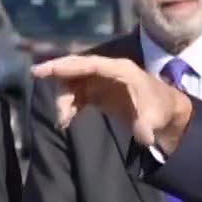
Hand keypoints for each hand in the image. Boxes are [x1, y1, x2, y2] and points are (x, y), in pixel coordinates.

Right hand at [31, 55, 189, 149]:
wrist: (166, 113)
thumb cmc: (162, 109)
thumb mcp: (157, 118)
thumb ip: (147, 126)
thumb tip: (144, 137)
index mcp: (122, 70)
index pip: (91, 64)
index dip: (69, 65)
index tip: (47, 68)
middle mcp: (109, 71)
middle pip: (78, 68)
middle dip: (57, 72)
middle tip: (36, 75)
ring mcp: (102, 80)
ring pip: (74, 82)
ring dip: (64, 99)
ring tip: (64, 121)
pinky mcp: (98, 92)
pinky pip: (77, 94)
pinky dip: (68, 106)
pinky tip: (66, 121)